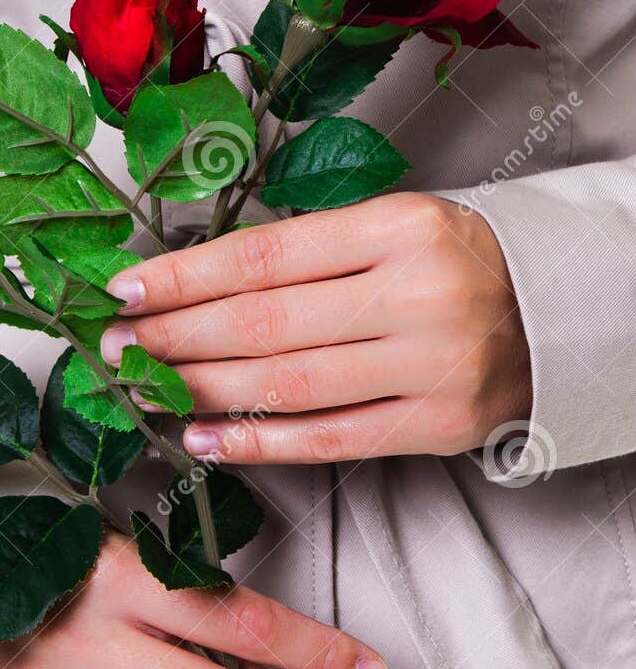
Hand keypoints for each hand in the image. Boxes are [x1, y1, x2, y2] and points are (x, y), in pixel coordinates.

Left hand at [102, 193, 531, 464]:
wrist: (556, 312)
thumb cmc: (449, 262)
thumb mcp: (388, 227)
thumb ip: (304, 252)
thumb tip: (187, 283)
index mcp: (398, 227)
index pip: (265, 256)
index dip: (185, 276)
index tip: (124, 290)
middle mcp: (417, 294)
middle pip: (266, 323)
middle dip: (175, 337)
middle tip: (113, 348)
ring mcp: (432, 366)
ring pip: (289, 384)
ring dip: (201, 391)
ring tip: (144, 390)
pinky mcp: (440, 426)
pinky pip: (330, 440)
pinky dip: (259, 441)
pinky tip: (204, 438)